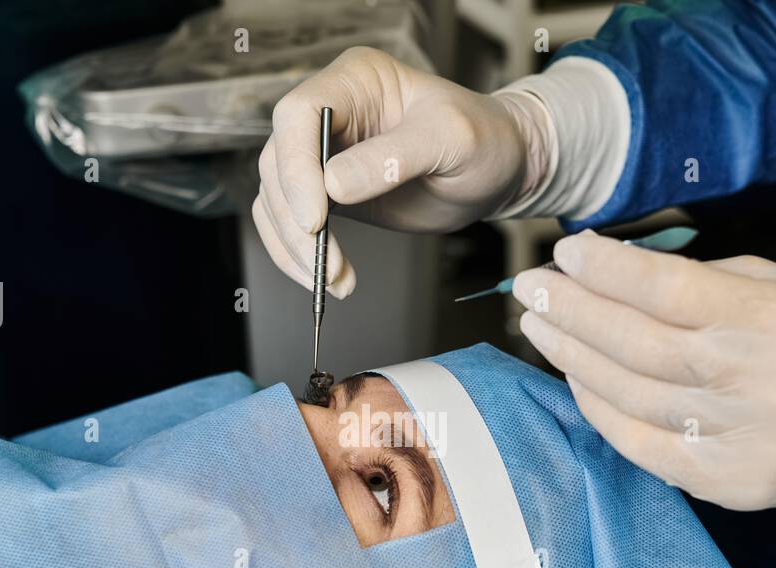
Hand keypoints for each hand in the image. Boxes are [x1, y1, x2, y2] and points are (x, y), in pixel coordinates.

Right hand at [253, 46, 547, 297]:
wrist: (498, 169)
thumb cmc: (484, 139)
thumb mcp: (451, 139)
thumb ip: (394, 158)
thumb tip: (334, 184)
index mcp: (355, 81)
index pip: (298, 114)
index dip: (296, 167)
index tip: (316, 217)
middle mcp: (331, 115)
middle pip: (279, 162)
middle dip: (295, 219)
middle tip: (324, 261)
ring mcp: (326, 157)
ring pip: (277, 199)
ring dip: (296, 247)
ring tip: (335, 279)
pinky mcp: (329, 196)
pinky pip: (292, 225)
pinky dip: (302, 257)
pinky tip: (332, 277)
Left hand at [511, 232, 775, 509]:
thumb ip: (704, 281)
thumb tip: (610, 274)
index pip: (671, 290)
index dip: (608, 271)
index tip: (567, 253)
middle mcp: (760, 384)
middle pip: (639, 345)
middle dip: (574, 311)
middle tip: (531, 287)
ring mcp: (743, 441)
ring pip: (633, 395)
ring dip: (575, 357)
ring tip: (541, 326)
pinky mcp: (729, 483)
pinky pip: (642, 444)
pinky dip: (600, 408)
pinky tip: (574, 376)